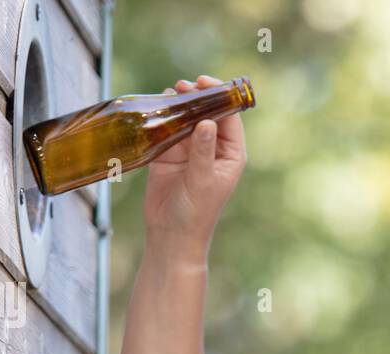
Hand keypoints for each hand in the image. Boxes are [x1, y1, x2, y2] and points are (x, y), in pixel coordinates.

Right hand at [143, 75, 247, 261]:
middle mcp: (213, 149)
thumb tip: (206, 122)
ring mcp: (191, 150)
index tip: (205, 83)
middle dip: (197, 97)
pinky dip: (164, 118)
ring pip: (186, 118)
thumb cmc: (195, 213)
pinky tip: (158, 107)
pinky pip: (168, 129)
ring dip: (179, 105)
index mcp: (231, 154)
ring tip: (169, 94)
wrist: (171, 235)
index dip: (219, 97)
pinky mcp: (169, 154)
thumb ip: (203, 151)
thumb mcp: (202, 181)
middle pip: (207, 113)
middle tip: (183, 86)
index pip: (229, 118)